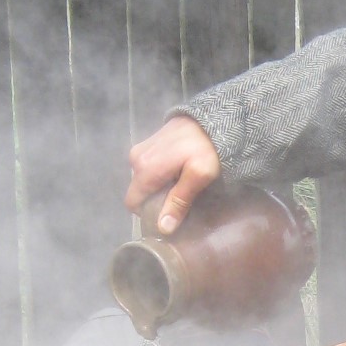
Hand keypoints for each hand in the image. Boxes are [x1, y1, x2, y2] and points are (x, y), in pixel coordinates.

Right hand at [125, 115, 221, 230]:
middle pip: (138, 192)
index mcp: (144, 169)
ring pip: (143, 181)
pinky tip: (178, 170)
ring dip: (159, 186)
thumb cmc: (207, 148)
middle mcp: (136, 159)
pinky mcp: (147, 144)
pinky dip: (159, 174)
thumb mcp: (198, 177)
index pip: (133, 203)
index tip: (168, 213)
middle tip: (180, 198)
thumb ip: (179, 202)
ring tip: (181, 183)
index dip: (148, 213)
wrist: (212, 117)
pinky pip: (147, 168)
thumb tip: (163, 228)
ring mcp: (140, 149)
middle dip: (155, 199)